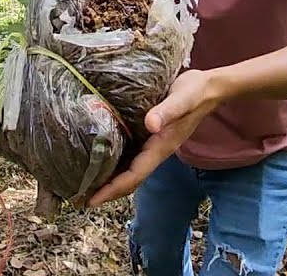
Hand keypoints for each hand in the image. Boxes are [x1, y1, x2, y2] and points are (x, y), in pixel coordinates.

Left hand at [86, 69, 219, 206]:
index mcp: (161, 147)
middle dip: (106, 190)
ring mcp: (153, 144)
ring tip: (84, 182)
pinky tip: (99, 157)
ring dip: (109, 179)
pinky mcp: (149, 134)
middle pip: (129, 179)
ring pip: (129, 168)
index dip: (113, 189)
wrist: (207, 87)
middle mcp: (155, 150)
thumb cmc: (194, 92)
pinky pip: (130, 154)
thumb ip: (168, 111)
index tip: (92, 200)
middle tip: (79, 197)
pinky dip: (114, 161)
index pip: (134, 175)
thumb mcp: (182, 99)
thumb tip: (150, 124)